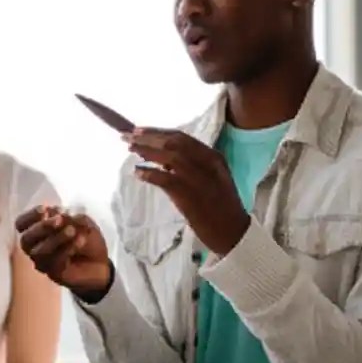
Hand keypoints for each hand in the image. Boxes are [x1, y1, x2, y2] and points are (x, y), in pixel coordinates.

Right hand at [17, 206, 112, 299]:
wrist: (101, 261)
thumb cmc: (85, 237)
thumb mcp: (81, 221)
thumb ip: (69, 216)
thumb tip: (57, 212)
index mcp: (38, 230)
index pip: (21, 224)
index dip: (30, 216)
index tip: (45, 209)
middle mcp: (35, 247)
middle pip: (26, 239)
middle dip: (42, 227)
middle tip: (60, 220)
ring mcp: (43, 262)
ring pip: (39, 252)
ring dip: (56, 238)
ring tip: (73, 230)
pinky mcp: (54, 274)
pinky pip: (54, 263)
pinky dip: (67, 249)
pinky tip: (80, 241)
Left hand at [123, 128, 249, 253]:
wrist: (232, 232)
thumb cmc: (220, 207)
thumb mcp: (211, 179)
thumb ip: (191, 166)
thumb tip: (161, 160)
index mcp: (213, 157)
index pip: (182, 137)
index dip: (158, 132)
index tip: (139, 130)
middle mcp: (207, 163)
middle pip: (173, 142)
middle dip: (149, 137)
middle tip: (128, 136)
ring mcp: (198, 178)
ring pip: (169, 156)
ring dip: (147, 150)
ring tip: (131, 149)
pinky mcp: (189, 196)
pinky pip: (165, 179)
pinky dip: (149, 173)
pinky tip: (138, 173)